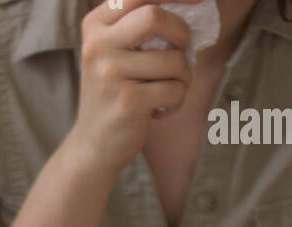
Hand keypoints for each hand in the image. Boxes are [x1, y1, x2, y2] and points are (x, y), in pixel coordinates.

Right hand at [68, 0, 198, 181]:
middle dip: (181, 33)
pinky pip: (175, 89)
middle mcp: (98, 45)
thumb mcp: (115, 53)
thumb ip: (139, 27)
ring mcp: (110, 74)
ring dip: (184, 76)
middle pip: (155, 15)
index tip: (198, 1)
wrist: (93, 147)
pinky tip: (162, 110)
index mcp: (95, 25)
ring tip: (169, 90)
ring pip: (173, 59)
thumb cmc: (113, 94)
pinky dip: (178, 100)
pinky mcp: (128, 102)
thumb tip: (191, 7)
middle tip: (182, 53)